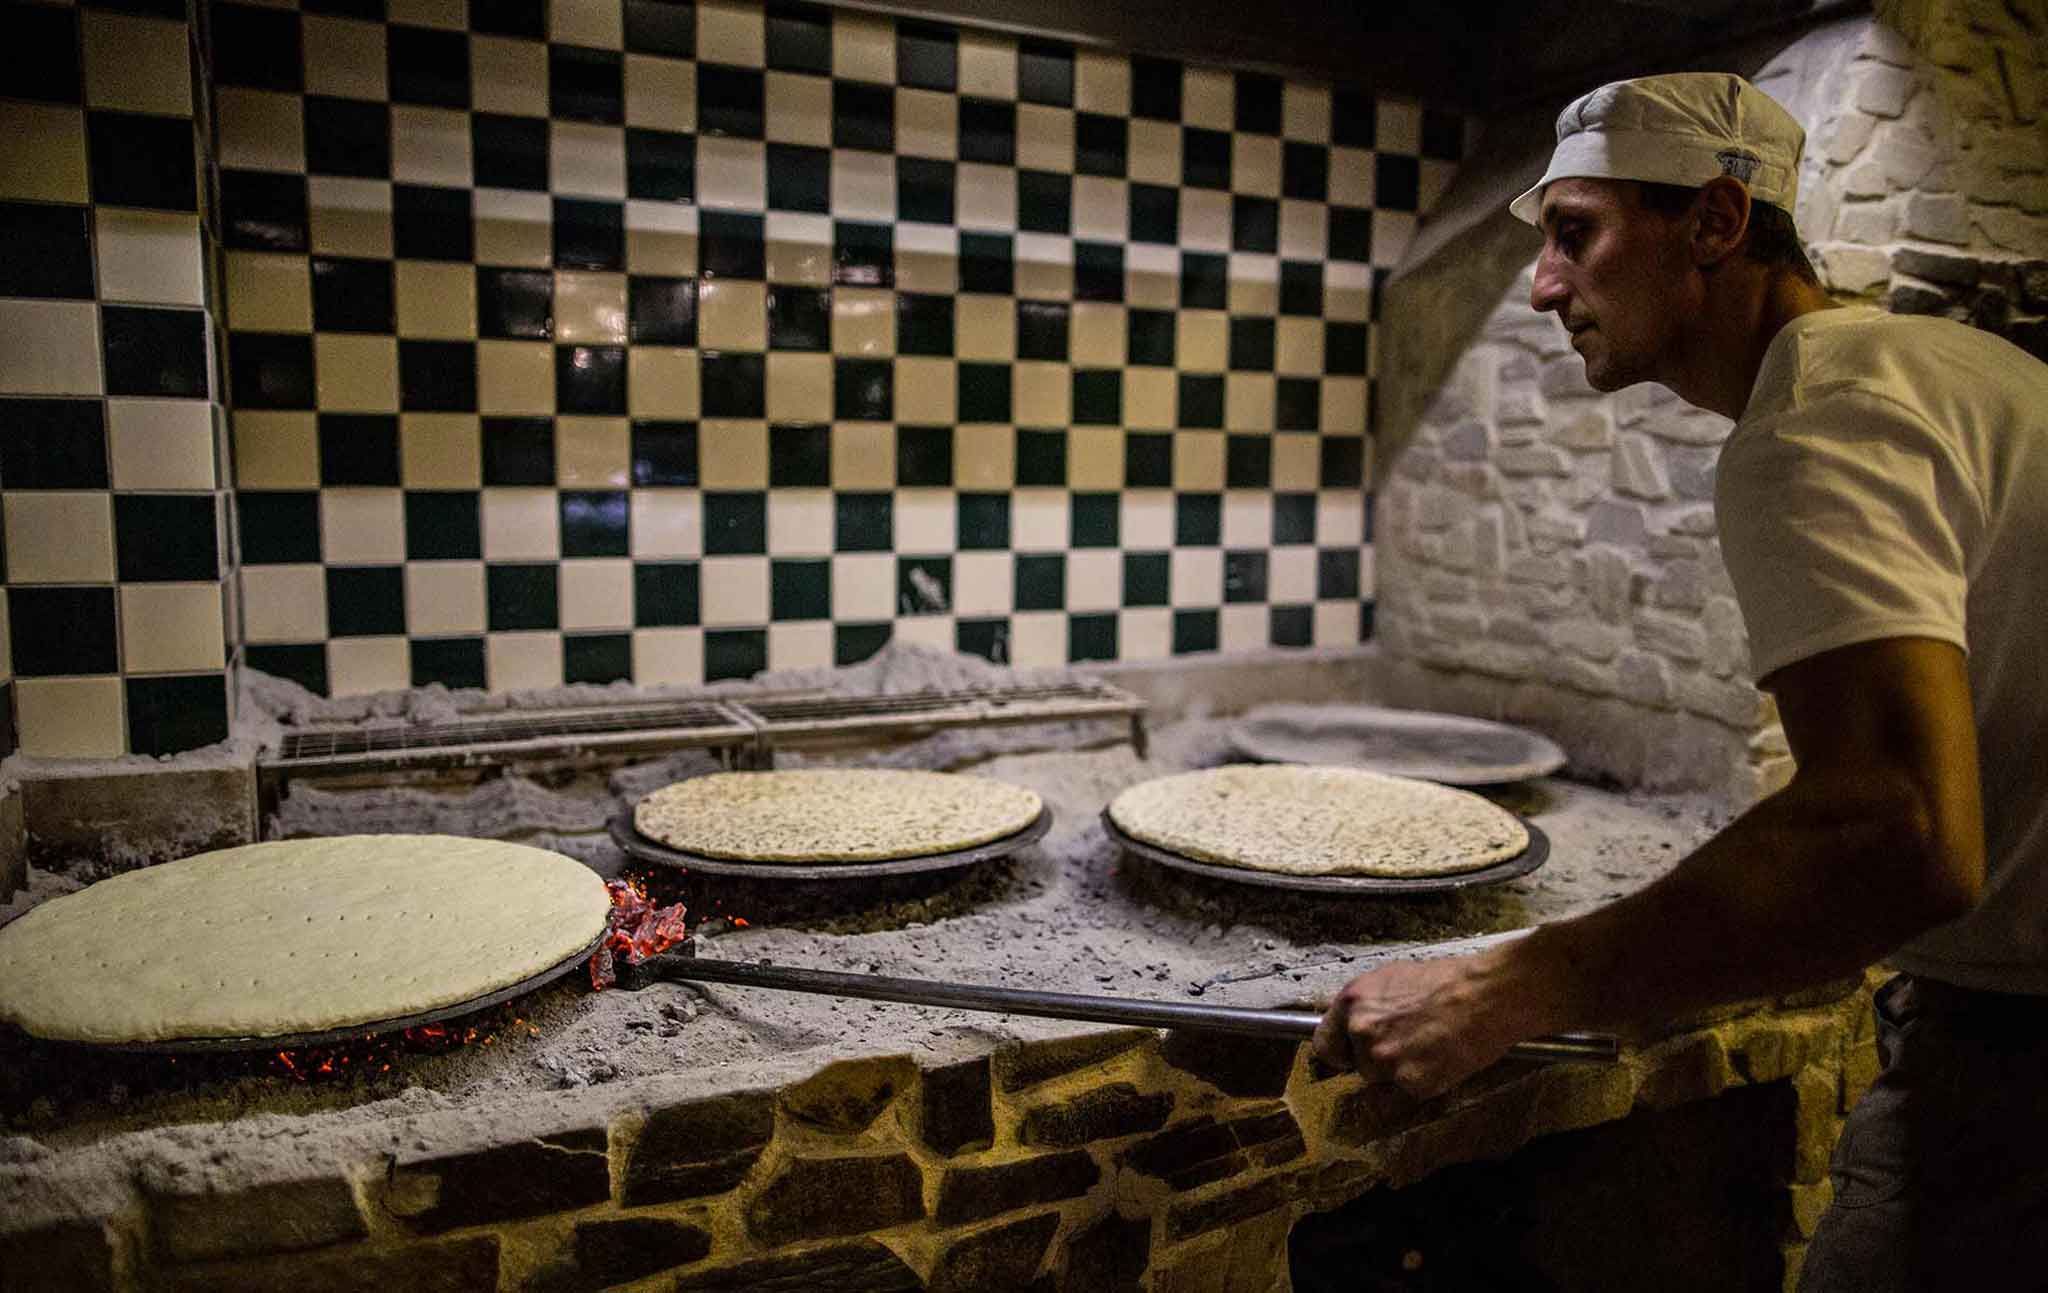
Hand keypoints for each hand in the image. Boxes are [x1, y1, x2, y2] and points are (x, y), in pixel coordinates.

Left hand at [1310, 952, 1523, 1098]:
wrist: (1487, 994)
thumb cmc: (1447, 980)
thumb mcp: (1392, 980)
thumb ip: (1367, 1007)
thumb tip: (1354, 1027)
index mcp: (1352, 1003)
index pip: (1325, 1046)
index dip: (1342, 1054)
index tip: (1352, 1057)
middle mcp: (1362, 1032)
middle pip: (1359, 1066)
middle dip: (1381, 1061)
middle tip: (1411, 1044)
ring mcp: (1386, 1060)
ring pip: (1383, 1082)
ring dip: (1402, 1074)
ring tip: (1431, 1048)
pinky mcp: (1412, 1082)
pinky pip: (1409, 1094)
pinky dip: (1426, 1083)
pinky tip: (1443, 1060)